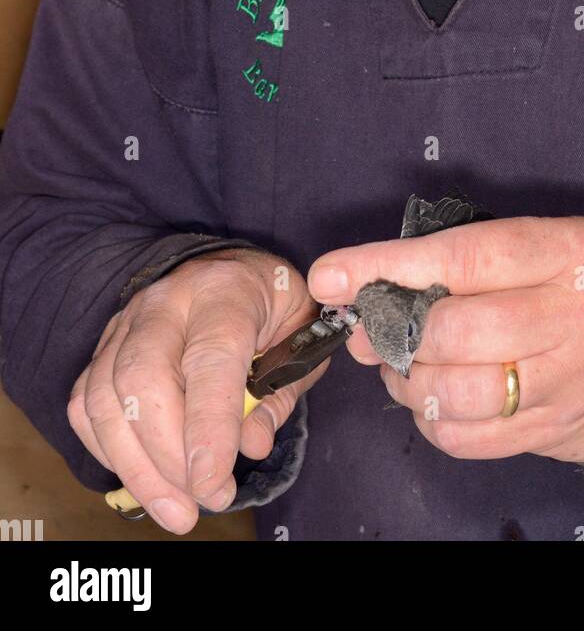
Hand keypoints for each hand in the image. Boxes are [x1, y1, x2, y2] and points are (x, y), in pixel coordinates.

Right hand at [68, 249, 327, 533]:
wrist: (231, 269)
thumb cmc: (273, 306)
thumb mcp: (301, 336)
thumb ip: (281, 391)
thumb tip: (252, 444)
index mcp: (227, 289)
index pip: (211, 358)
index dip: (208, 427)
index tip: (212, 485)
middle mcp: (168, 300)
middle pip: (143, 378)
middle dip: (167, 456)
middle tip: (201, 501)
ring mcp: (128, 320)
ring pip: (105, 396)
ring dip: (136, 466)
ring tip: (176, 510)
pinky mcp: (104, 345)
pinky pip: (86, 404)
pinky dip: (109, 450)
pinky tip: (144, 479)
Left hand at [308, 216, 583, 463]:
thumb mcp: (556, 244)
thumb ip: (479, 258)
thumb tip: (377, 287)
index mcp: (569, 251)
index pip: (463, 257)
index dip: (388, 266)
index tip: (331, 275)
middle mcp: (572, 316)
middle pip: (455, 331)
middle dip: (396, 332)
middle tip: (369, 331)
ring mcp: (569, 382)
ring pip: (458, 391)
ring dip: (408, 381)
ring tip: (401, 367)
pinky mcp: (560, 434)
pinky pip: (473, 438)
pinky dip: (435, 422)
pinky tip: (432, 402)